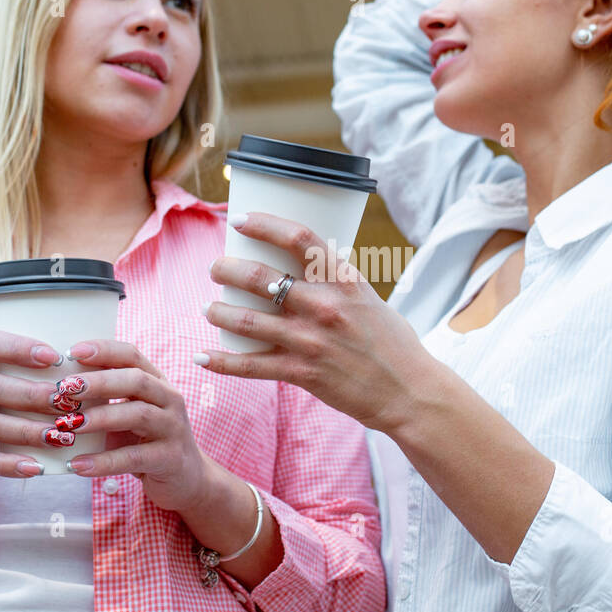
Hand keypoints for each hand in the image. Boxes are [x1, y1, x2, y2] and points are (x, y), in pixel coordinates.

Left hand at [55, 339, 213, 514]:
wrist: (186, 479)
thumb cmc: (147, 442)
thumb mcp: (129, 415)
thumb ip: (106, 399)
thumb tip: (59, 389)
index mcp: (157, 383)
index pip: (132, 356)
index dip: (103, 350)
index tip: (71, 352)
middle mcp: (170, 400)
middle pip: (136, 380)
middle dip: (99, 382)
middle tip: (65, 389)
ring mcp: (173, 428)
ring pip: (138, 415)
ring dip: (101, 417)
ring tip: (69, 425)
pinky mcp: (170, 458)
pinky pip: (133, 458)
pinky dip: (103, 462)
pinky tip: (77, 466)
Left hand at [198, 212, 432, 433]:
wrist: (409, 391)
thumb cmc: (393, 344)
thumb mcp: (370, 300)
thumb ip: (337, 285)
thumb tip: (305, 269)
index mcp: (345, 280)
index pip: (299, 239)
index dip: (263, 224)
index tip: (239, 220)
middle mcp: (325, 306)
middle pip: (260, 276)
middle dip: (227, 269)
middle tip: (216, 268)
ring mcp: (311, 341)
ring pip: (246, 320)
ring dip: (218, 311)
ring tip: (207, 308)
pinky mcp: (303, 373)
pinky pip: (251, 366)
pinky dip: (221, 361)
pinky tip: (202, 357)